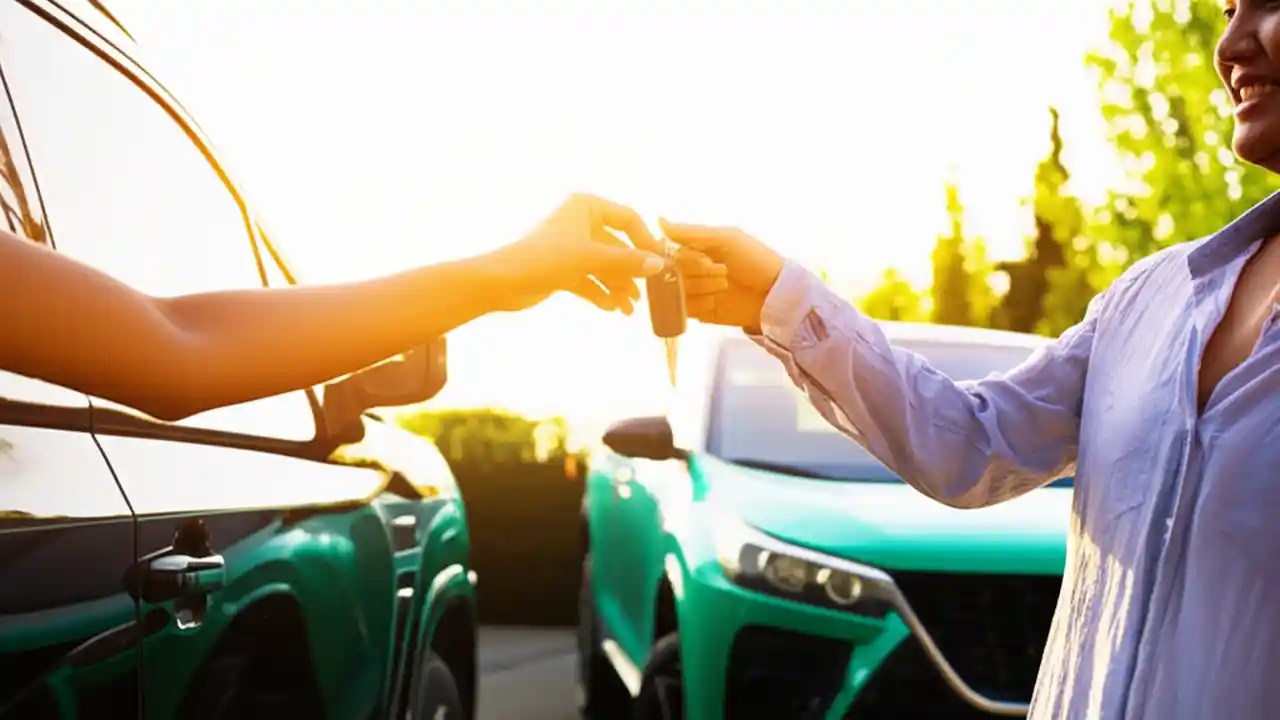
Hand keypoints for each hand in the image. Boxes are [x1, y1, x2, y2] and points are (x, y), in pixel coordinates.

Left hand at [490, 194, 665, 313]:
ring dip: (617, 287)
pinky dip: (600, 292)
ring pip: (604, 266)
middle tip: (644, 295)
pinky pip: (589, 279)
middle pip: (617, 247)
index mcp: (586, 207)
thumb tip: (659, 265)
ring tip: (627, 310)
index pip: (628, 218)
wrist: (501, 282)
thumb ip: (626, 262)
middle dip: (630, 272)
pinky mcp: (562, 268)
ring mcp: (570, 247)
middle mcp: (580, 223)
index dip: (645, 240)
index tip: (659, 262)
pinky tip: (610, 308)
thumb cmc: (544, 259)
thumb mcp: (590, 259)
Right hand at [659, 220, 784, 330]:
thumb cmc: (756, 260)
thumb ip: (691, 233)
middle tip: (723, 272)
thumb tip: (659, 221)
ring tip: (725, 287)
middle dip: (698, 273)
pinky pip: (684, 310)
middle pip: (672, 273)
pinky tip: (717, 301)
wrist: (775, 295)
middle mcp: (692, 269)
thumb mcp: (726, 238)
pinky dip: (700, 304)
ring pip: (677, 291)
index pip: (671, 251)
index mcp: (697, 248)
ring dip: (701, 288)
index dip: (683, 257)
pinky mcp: (700, 311)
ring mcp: (696, 291)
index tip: (704, 259)